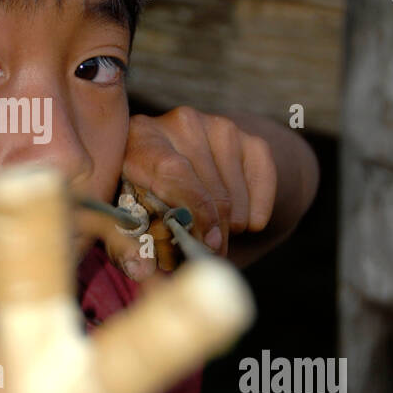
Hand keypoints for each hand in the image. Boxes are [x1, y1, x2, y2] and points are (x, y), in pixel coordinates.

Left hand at [107, 107, 277, 279]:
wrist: (187, 166)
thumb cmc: (149, 196)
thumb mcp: (131, 216)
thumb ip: (130, 245)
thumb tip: (141, 270)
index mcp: (142, 138)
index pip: (174, 172)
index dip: (193, 213)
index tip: (205, 243)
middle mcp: (181, 123)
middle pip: (209, 190)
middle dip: (212, 232)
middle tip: (209, 254)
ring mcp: (218, 126)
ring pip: (234, 194)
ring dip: (231, 226)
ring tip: (215, 234)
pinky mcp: (249, 136)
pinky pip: (263, 183)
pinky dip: (256, 212)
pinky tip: (241, 221)